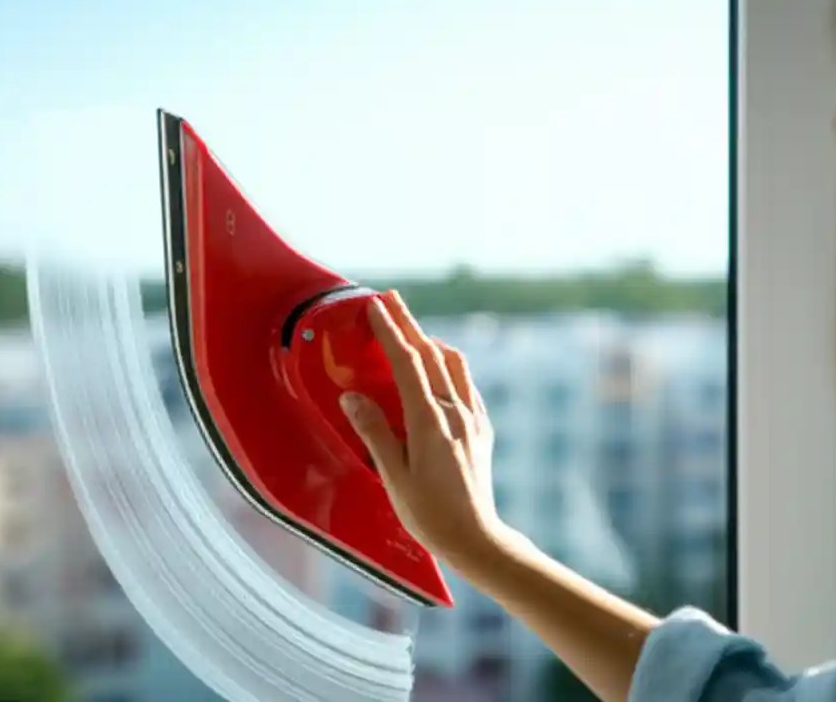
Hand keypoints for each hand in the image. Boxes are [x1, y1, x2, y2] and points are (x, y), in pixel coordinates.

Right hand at [339, 291, 508, 566]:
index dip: (390, 331)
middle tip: (390, 298)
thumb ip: (374, 432)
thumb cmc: (429, 514)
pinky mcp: (482, 428)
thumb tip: (352, 398)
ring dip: (430, 341)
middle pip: (430, 354)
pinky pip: (465, 384)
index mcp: (430, 422)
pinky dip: (448, 366)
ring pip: (452, 364)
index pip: (407, 363)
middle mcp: (456, 412)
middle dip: (408, 323)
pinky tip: (440, 369)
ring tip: (412, 329)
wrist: (475, 537)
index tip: (375, 306)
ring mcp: (473, 418)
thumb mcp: (393, 476)